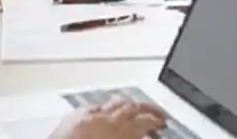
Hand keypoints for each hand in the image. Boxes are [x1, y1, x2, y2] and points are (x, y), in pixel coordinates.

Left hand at [50, 98, 166, 138]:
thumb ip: (131, 137)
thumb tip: (142, 135)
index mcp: (120, 131)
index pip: (145, 122)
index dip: (156, 121)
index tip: (163, 122)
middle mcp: (106, 118)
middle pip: (133, 105)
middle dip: (148, 108)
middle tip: (157, 112)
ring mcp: (89, 115)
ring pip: (114, 101)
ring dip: (128, 103)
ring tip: (135, 105)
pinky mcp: (73, 116)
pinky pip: (93, 106)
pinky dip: (104, 107)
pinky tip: (103, 110)